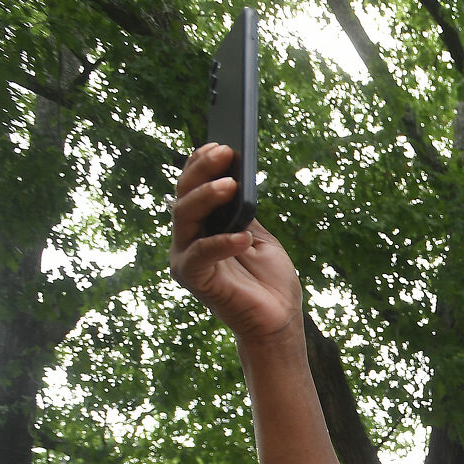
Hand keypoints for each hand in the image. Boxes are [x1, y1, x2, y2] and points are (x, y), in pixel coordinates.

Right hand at [169, 144, 303, 342]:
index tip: (221, 143)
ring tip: (230, 184)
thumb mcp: (258, 236)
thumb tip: (233, 176)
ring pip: (185, 217)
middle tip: (224, 152)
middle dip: (203, 171)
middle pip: (186, 196)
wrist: (278, 320)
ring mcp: (186, 256)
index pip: (196, 187)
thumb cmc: (270, 279)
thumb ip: (242, 211)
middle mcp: (189, 237)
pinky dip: (221, 243)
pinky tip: (242, 236)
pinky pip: (201, 254)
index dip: (203, 164)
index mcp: (204, 224)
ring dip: (206, 198)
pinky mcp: (192, 278)